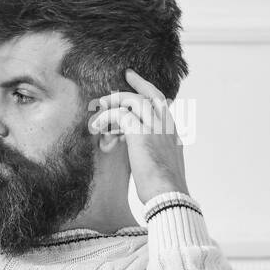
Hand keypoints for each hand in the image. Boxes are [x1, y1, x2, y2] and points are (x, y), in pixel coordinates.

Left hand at [88, 69, 188, 202]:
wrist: (169, 196)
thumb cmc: (164, 187)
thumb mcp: (165, 164)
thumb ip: (161, 152)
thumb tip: (156, 152)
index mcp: (173, 133)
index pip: (162, 104)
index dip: (150, 92)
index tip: (140, 85)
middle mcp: (166, 126)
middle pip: (152, 94)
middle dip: (138, 83)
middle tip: (126, 74)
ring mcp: (155, 128)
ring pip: (134, 100)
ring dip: (115, 101)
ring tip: (100, 105)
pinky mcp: (140, 134)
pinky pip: (120, 115)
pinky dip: (106, 118)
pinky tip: (96, 126)